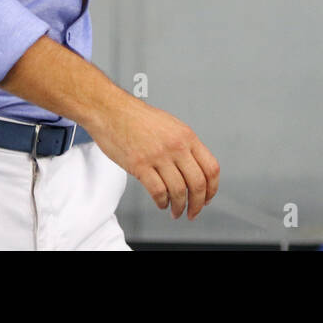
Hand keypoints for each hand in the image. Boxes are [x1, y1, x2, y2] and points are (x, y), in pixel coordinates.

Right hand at [86, 94, 219, 219]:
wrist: (110, 110)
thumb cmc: (136, 117)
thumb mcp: (170, 125)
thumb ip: (183, 144)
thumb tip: (193, 167)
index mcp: (186, 136)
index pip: (211, 168)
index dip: (212, 189)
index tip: (207, 198)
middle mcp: (176, 146)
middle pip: (198, 184)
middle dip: (197, 204)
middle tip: (193, 212)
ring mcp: (158, 156)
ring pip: (178, 191)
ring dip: (179, 207)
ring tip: (176, 211)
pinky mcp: (139, 165)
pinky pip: (158, 191)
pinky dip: (162, 202)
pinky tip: (161, 203)